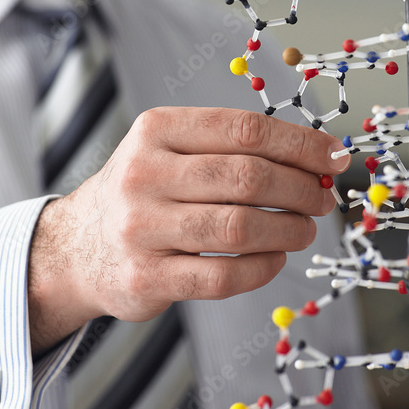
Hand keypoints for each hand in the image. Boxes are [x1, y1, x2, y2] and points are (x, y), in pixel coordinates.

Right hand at [27, 107, 349, 351]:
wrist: (76, 246)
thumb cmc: (144, 191)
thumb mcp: (170, 148)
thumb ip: (232, 147)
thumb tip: (316, 156)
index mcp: (157, 130)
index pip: (245, 129)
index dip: (300, 144)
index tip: (332, 157)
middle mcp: (144, 175)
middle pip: (247, 178)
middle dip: (300, 189)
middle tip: (322, 199)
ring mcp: (142, 229)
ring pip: (239, 229)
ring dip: (288, 230)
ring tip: (304, 229)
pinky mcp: (147, 279)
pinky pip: (223, 277)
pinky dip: (262, 268)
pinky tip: (274, 259)